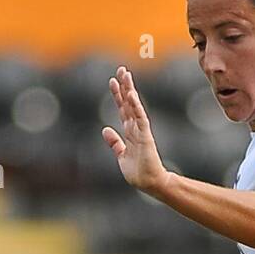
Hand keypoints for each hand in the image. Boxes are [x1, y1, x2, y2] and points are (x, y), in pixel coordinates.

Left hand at [102, 66, 170, 194]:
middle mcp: (135, 128)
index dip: (118, 95)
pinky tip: (132, 95)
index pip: (123, 109)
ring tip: (126, 75)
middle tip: (121, 70)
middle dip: (125, 87)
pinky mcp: (146, 136)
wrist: (150, 184)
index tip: (113, 81)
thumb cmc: (138, 172)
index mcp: (129, 132)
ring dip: (130, 91)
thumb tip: (105, 129)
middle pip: (128, 103)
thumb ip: (114, 142)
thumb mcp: (121, 155)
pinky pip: (140, 118)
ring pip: (134, 106)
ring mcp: (141, 131)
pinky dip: (136, 106)